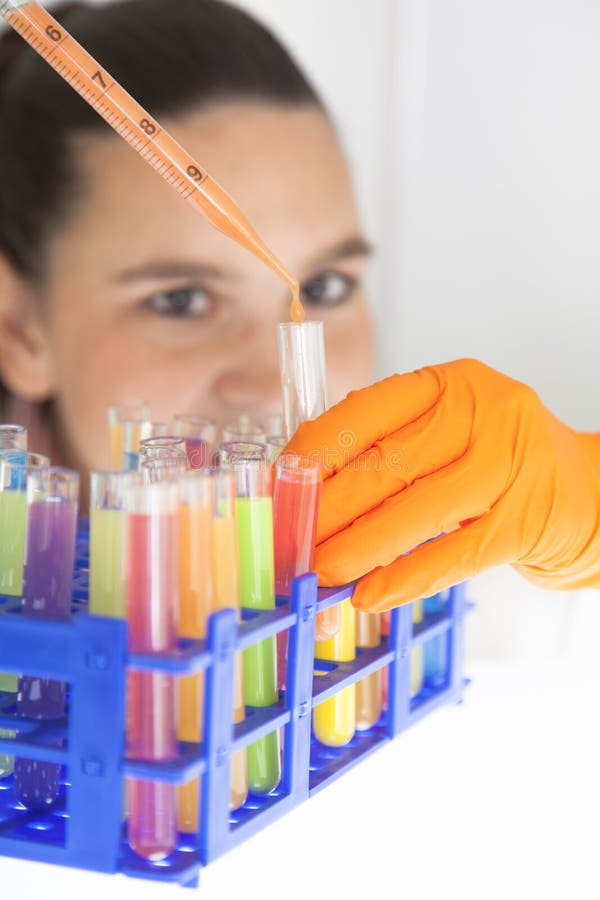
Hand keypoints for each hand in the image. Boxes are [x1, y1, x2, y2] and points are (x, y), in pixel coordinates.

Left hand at [285, 358, 599, 610]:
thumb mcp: (444, 433)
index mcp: (447, 383)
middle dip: (327, 510)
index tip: (277, 489)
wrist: (583, 490)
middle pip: (386, 464)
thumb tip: (299, 497)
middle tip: (288, 544)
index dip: (312, 454)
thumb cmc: (493, 462)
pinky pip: (457, 554)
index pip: (363, 412)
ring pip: (418, 509)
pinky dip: (408, 577)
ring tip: (320, 575)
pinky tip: (371, 594)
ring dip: (360, 547)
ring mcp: (510, 466)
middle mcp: (482, 414)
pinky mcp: (526, 521)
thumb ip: (383, 452)